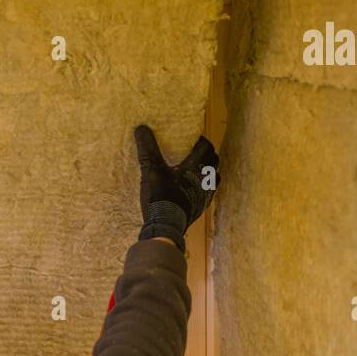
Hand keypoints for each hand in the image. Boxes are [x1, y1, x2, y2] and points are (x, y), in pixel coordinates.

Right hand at [133, 125, 218, 250]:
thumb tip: (142, 128)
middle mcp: (206, 179)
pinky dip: (203, 186)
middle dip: (206, 154)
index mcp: (197, 167)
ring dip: (208, 170)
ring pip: (214, 177)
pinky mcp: (202, 206)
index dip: (201, 140)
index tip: (192, 138)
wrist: (166, 227)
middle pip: (214, 161)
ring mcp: (206, 194)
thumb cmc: (161, 196)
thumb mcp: (151, 169)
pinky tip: (192, 188)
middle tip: (194, 152)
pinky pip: (208, 192)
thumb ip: (147, 148)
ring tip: (195, 169)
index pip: (206, 147)